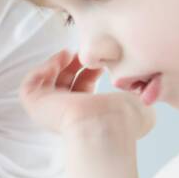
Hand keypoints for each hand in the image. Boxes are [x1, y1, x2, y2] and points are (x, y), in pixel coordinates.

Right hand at [21, 50, 155, 138]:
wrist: (105, 125)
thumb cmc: (124, 119)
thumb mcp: (139, 102)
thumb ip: (141, 94)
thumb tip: (148, 90)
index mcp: (89, 114)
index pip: (83, 87)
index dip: (90, 69)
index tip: (99, 59)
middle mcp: (67, 113)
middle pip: (64, 81)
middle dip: (73, 63)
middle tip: (82, 52)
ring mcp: (49, 110)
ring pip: (45, 82)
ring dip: (56, 63)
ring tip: (68, 53)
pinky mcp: (35, 105)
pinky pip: (30, 84)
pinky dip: (41, 69)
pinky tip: (59, 59)